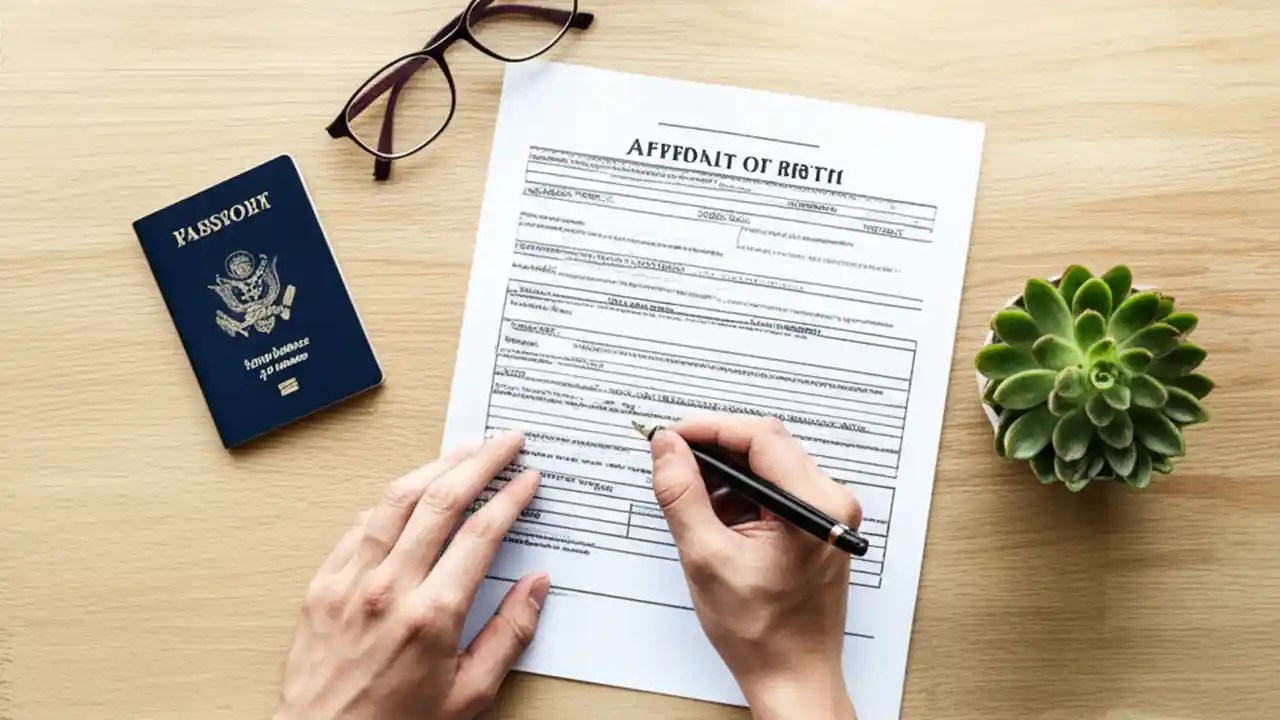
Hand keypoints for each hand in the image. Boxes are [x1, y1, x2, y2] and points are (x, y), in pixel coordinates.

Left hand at [275, 430, 548, 719]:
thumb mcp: (470, 695)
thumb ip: (509, 635)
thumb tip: (537, 586)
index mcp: (432, 615)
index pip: (481, 534)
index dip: (510, 498)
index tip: (529, 478)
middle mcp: (389, 588)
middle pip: (441, 501)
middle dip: (480, 462)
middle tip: (506, 441)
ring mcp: (350, 582)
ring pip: (396, 501)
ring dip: (434, 467)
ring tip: (463, 450)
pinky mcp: (321, 585)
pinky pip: (359, 526)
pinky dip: (389, 500)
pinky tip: (409, 490)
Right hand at [649, 415, 860, 719]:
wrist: (792, 676)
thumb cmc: (761, 632)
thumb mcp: (707, 557)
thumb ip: (682, 495)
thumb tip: (667, 447)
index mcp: (813, 504)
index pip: (760, 437)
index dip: (709, 428)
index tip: (670, 436)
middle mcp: (830, 501)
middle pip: (766, 446)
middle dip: (714, 450)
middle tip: (670, 461)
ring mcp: (826, 512)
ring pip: (767, 466)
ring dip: (725, 475)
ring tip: (690, 500)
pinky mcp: (815, 524)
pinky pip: (773, 490)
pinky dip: (739, 495)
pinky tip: (714, 519)